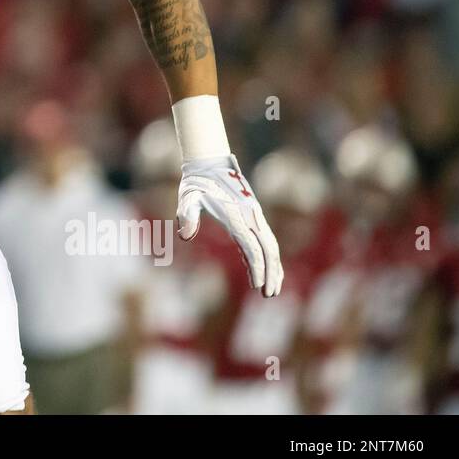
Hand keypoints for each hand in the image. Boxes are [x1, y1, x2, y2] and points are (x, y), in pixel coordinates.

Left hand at [176, 155, 283, 296]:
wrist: (209, 163)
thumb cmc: (196, 182)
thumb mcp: (187, 197)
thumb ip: (187, 215)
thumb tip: (184, 235)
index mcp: (237, 216)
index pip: (252, 247)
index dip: (258, 267)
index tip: (258, 286)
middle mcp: (251, 217)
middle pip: (268, 249)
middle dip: (271, 273)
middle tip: (269, 295)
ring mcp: (254, 216)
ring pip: (271, 245)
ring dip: (274, 267)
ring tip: (272, 290)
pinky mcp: (253, 216)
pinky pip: (265, 240)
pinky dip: (268, 257)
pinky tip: (264, 270)